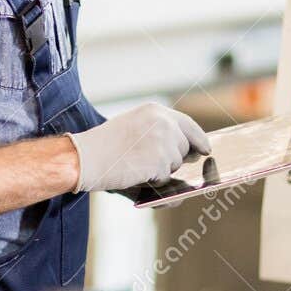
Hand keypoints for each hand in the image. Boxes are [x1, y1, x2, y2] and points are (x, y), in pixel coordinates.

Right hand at [67, 103, 210, 192]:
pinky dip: (152, 180)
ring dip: (160, 170)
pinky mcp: (160, 160)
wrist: (84, 157)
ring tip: (134, 163)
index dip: (198, 138)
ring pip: (176, 163)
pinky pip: (165, 177)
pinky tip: (134, 171)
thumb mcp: (135, 132)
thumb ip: (162, 138)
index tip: (206, 149)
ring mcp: (164, 140)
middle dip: (174, 158)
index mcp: (155, 110)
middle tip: (147, 161)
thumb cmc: (104, 148)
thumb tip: (195, 155)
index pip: (187, 124)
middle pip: (185, 146)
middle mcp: (163, 121)